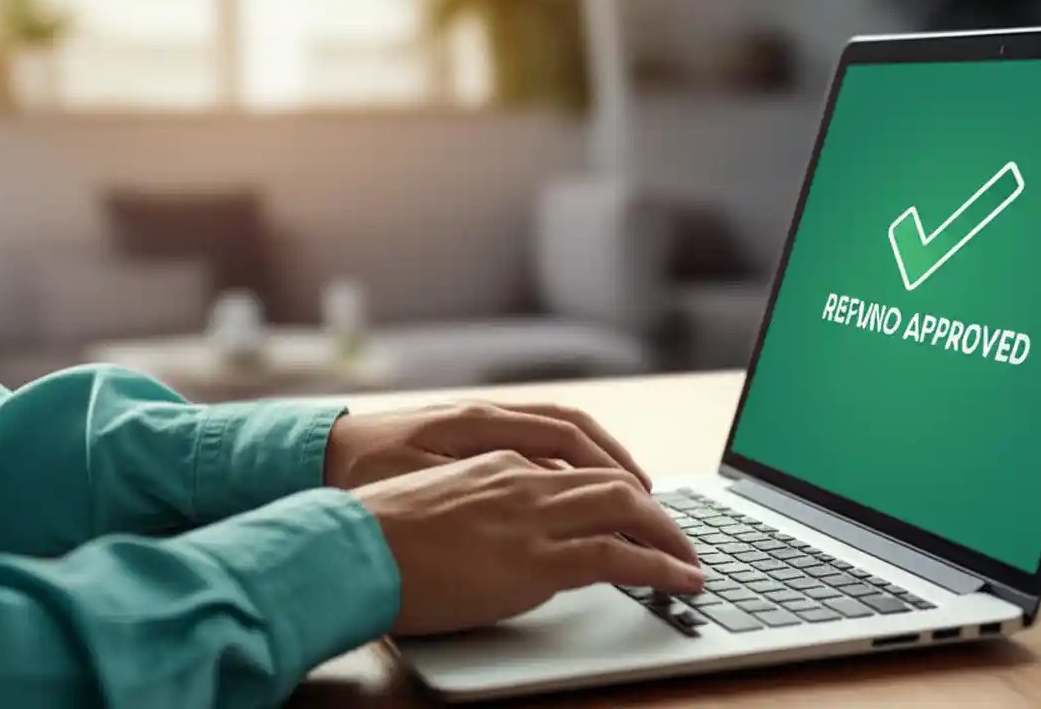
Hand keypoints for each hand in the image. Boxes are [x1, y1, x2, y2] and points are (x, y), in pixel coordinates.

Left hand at [324, 401, 651, 491]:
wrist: (313, 458)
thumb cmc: (360, 478)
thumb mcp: (419, 487)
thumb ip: (480, 489)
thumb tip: (544, 496)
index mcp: (477, 422)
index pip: (564, 433)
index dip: (609, 462)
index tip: (640, 495)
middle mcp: (485, 416)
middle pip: (572, 427)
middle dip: (617, 460)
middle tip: (650, 498)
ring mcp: (478, 425)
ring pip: (556, 433)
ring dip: (596, 460)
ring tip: (628, 494)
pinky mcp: (469, 439)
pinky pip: (534, 444)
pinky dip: (566, 464)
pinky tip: (576, 492)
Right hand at [351, 450, 701, 634]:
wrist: (350, 549)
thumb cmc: (376, 533)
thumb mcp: (435, 499)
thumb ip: (478, 502)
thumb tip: (502, 527)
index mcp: (499, 461)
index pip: (577, 464)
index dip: (615, 485)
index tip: (634, 504)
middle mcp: (525, 477)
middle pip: (613, 481)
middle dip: (654, 508)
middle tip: (676, 534)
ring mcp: (533, 516)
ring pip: (626, 509)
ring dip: (669, 534)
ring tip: (690, 558)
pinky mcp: (536, 559)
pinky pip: (618, 556)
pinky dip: (660, 565)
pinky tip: (681, 578)